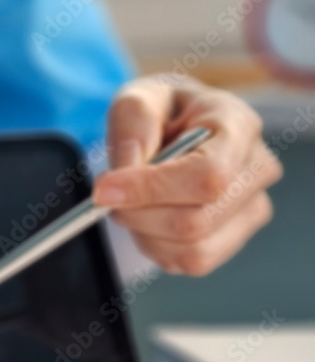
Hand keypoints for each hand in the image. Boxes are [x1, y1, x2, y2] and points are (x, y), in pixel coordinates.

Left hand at [94, 76, 282, 275]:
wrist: (175, 129)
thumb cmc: (160, 112)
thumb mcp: (137, 100)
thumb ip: (131, 128)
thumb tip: (121, 178)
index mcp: (238, 126)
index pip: (206, 176)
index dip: (151, 189)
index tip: (104, 189)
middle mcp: (257, 170)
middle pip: (196, 221)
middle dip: (138, 214)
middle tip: (109, 195)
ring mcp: (251, 208)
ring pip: (192, 249)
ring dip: (144, 233)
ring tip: (133, 203)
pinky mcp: (235, 238)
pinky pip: (190, 262)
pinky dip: (156, 246)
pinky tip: (149, 219)